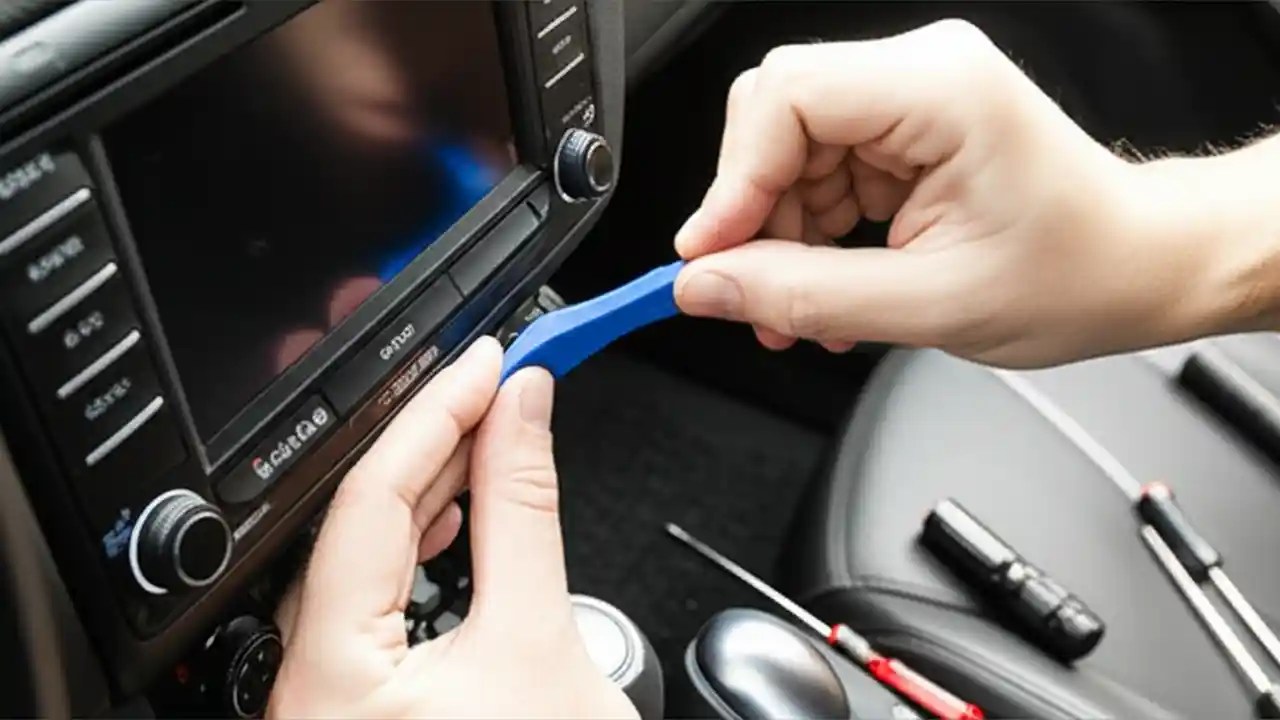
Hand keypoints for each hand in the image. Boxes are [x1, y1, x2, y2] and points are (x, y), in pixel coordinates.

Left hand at [267, 337, 636, 718]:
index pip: (371, 500)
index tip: (485, 365)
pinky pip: (369, 599)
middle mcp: (308, 691)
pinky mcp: (355, 706)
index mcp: (333, 677)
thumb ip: (525, 516)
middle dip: (432, 443)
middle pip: (357, 523)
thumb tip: (522, 413)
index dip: (437, 415)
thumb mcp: (541, 637)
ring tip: (485, 437)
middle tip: (494, 387)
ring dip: (426, 490)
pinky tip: (451, 516)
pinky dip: (415, 546)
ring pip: (361, 560)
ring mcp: (327, 700)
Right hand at [672, 20, 1237, 366]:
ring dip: (779, 235)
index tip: (710, 254)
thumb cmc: (1077, 271)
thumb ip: (803, 296)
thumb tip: (706, 286)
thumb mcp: (929, 304)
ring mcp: (910, 99)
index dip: (733, 181)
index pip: (785, 99)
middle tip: (751, 293)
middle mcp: (920, 75)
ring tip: (803, 310)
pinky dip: (809, 233)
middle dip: (753, 214)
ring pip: (788, 154)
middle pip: (775, 120)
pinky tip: (829, 285)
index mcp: (939, 90)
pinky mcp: (904, 130)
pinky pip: (819, 170)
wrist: (1138, 267)